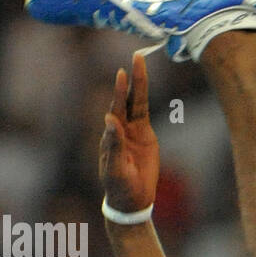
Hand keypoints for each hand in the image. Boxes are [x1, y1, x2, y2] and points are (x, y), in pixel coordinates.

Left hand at [99, 52, 158, 214]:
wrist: (132, 198)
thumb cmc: (120, 186)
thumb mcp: (116, 168)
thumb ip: (114, 145)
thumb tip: (110, 120)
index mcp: (111, 136)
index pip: (116, 109)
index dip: (120, 93)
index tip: (122, 75)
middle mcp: (121, 128)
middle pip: (128, 99)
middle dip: (132, 79)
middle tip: (136, 57)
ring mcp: (133, 130)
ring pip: (138, 102)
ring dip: (139, 83)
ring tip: (140, 62)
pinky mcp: (145, 134)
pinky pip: (144, 111)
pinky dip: (144, 96)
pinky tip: (142, 82)